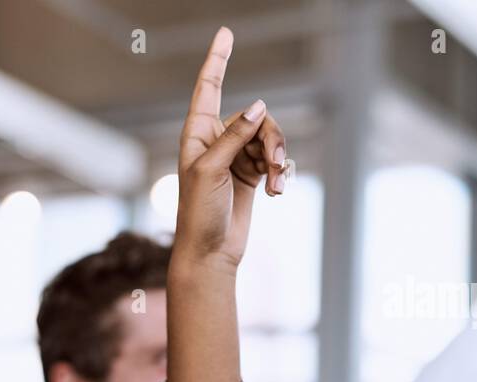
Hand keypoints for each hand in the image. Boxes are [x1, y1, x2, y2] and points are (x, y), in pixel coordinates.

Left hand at [174, 27, 286, 268]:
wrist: (210, 253)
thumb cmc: (199, 215)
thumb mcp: (212, 171)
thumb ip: (234, 136)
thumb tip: (257, 106)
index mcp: (197, 134)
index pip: (208, 88)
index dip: (217, 60)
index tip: (226, 33)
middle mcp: (216, 141)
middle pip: (256, 118)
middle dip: (271, 139)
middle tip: (275, 165)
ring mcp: (235, 157)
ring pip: (270, 139)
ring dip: (278, 160)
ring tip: (276, 184)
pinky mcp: (251, 175)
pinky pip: (275, 160)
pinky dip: (280, 174)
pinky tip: (277, 192)